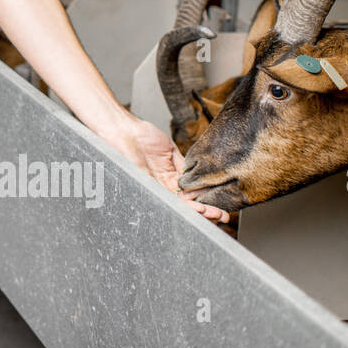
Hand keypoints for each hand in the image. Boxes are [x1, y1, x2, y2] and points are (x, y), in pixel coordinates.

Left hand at [97, 116, 232, 224]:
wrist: (123, 130)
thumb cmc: (142, 136)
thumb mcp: (170, 150)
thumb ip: (184, 165)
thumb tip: (200, 175)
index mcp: (170, 177)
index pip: (191, 195)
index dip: (207, 202)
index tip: (222, 208)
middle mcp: (163, 186)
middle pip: (187, 205)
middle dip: (206, 212)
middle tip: (223, 217)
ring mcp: (155, 187)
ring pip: (178, 205)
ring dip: (197, 211)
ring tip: (213, 214)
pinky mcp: (147, 185)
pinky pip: (165, 198)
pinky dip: (181, 205)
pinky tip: (195, 208)